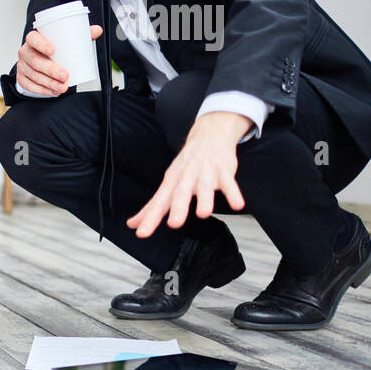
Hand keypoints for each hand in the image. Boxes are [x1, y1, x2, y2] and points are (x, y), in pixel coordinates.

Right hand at [16, 25, 102, 94]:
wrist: (38, 58)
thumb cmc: (51, 48)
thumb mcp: (64, 40)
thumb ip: (80, 35)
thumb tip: (97, 30)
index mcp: (33, 39)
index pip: (33, 39)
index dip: (41, 44)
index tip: (53, 50)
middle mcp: (25, 52)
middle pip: (34, 60)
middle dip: (50, 70)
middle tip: (65, 75)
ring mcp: (22, 66)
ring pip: (33, 75)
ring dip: (49, 83)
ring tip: (63, 87)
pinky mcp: (22, 78)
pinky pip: (30, 86)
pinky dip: (43, 90)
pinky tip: (54, 91)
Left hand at [127, 112, 250, 237]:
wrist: (208, 136)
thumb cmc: (186, 166)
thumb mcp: (167, 184)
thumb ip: (152, 207)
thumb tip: (132, 224)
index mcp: (170, 183)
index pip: (158, 203)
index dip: (149, 219)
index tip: (141, 233)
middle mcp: (186, 178)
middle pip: (180, 194)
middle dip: (178, 209)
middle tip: (174, 224)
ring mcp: (205, 173)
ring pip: (205, 188)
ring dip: (204, 200)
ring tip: (203, 214)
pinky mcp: (224, 171)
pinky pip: (230, 183)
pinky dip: (233, 193)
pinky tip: (238, 205)